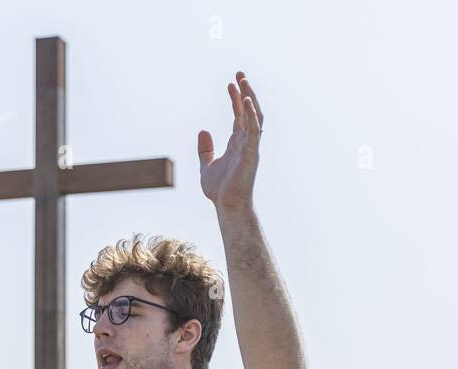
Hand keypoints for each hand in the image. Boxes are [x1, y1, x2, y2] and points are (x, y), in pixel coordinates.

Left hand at [197, 72, 261, 212]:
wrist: (227, 206)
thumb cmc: (220, 190)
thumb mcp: (206, 166)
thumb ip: (205, 149)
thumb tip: (203, 130)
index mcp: (237, 143)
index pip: (239, 115)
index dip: (236, 98)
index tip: (231, 83)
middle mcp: (246, 141)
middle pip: (250, 110)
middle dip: (246, 91)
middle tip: (240, 74)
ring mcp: (250, 146)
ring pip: (255, 116)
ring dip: (250, 97)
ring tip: (243, 80)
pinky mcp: (251, 152)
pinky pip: (254, 130)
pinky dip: (251, 114)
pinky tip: (245, 100)